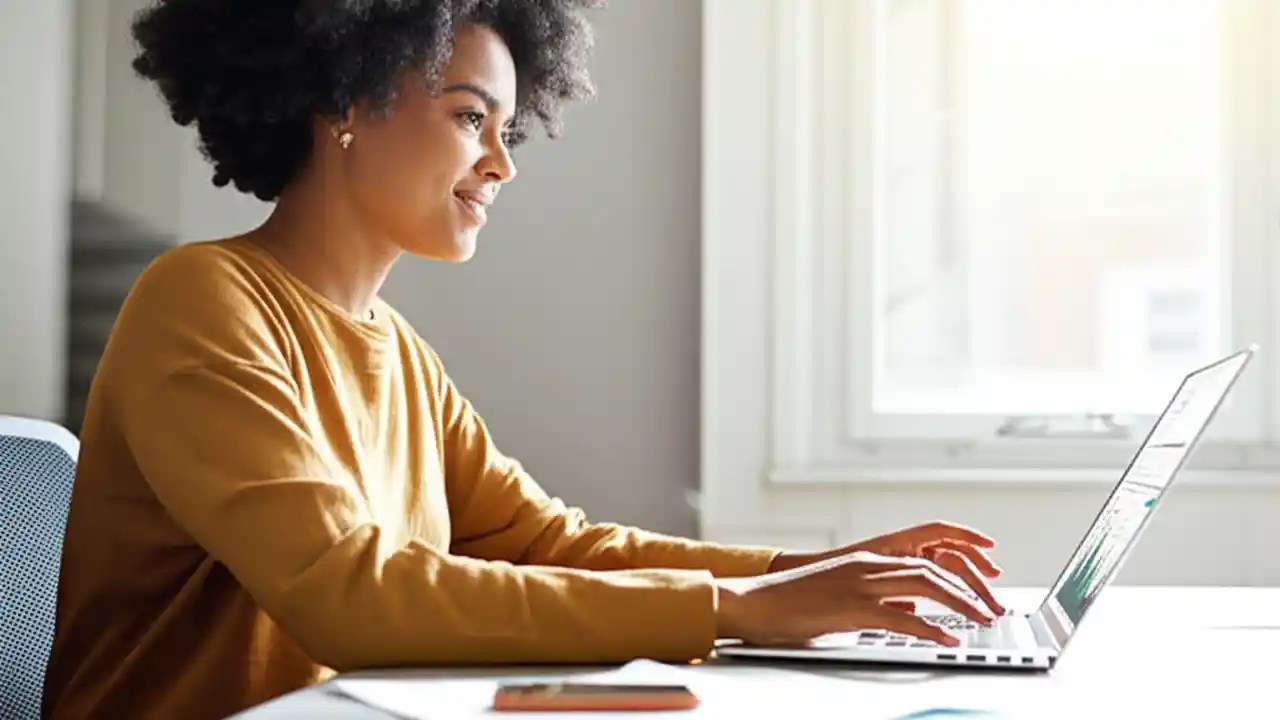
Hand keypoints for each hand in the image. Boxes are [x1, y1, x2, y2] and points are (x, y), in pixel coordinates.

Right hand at [767, 521, 1005, 616]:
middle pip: (932, 571)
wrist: (754, 602)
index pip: (924, 560)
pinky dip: (928, 629)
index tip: (980, 590)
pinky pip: (899, 618)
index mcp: (866, 561)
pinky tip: (945, 639)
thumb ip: (875, 600)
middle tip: (990, 610)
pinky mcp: (849, 608)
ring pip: (923, 586)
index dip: (957, 575)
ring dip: (959, 604)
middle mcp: (867, 566)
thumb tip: (906, 614)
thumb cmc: (790, 603)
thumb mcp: (840, 596)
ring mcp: (859, 584)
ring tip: (980, 621)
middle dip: (968, 591)